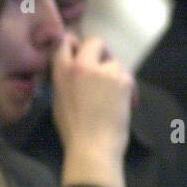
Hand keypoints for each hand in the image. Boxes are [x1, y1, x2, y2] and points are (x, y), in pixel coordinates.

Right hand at [51, 34, 132, 186]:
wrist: (93, 146)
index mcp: (61, 71)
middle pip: (95, 41)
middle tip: (102, 71)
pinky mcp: (123, 79)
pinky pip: (126, 75)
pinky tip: (122, 103)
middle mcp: (82, 65)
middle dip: (100, 52)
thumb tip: (74, 70)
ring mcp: (104, 70)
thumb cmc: (73, 129)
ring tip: (112, 96)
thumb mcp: (59, 98)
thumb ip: (65, 78)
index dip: (74, 43)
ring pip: (115, 61)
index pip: (65, 40)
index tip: (79, 52)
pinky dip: (126, 87)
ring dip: (114, 74)